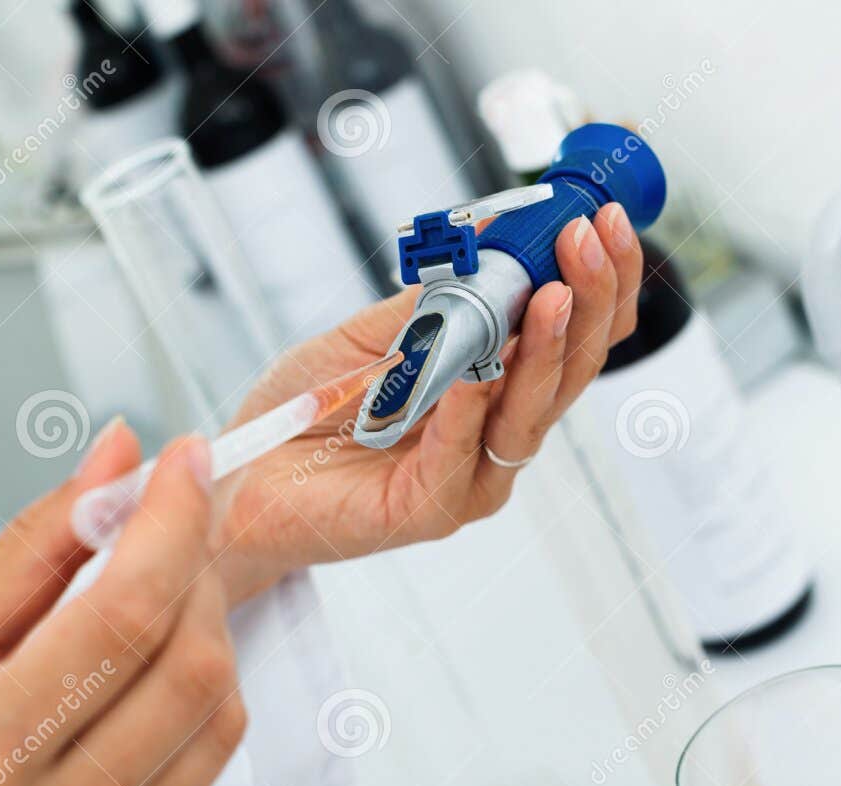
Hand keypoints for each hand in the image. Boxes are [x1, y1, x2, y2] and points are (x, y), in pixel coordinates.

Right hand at [0, 426, 245, 785]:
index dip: (173, 526)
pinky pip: (203, 770)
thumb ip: (31, 550)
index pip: (122, 620)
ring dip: (208, 631)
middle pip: (190, 669)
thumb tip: (119, 461)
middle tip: (172, 525)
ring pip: (216, 718)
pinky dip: (197, 698)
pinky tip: (153, 670)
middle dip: (199, 572)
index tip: (186, 463)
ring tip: (160, 594)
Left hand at [211, 203, 643, 601]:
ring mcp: (469, 478)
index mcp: (495, 392)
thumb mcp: (371, 334)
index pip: (571, 338)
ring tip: (554, 292)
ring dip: (546, 348)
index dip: (598, 282)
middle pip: (570, 372)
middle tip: (586, 238)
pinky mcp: (428, 509)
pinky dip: (472, 405)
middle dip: (589, 300)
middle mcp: (494, 436)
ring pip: (531, 414)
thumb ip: (432, 299)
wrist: (242, 477)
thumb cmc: (305, 411)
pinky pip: (460, 454)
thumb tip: (489, 235)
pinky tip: (481, 366)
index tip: (598, 221)